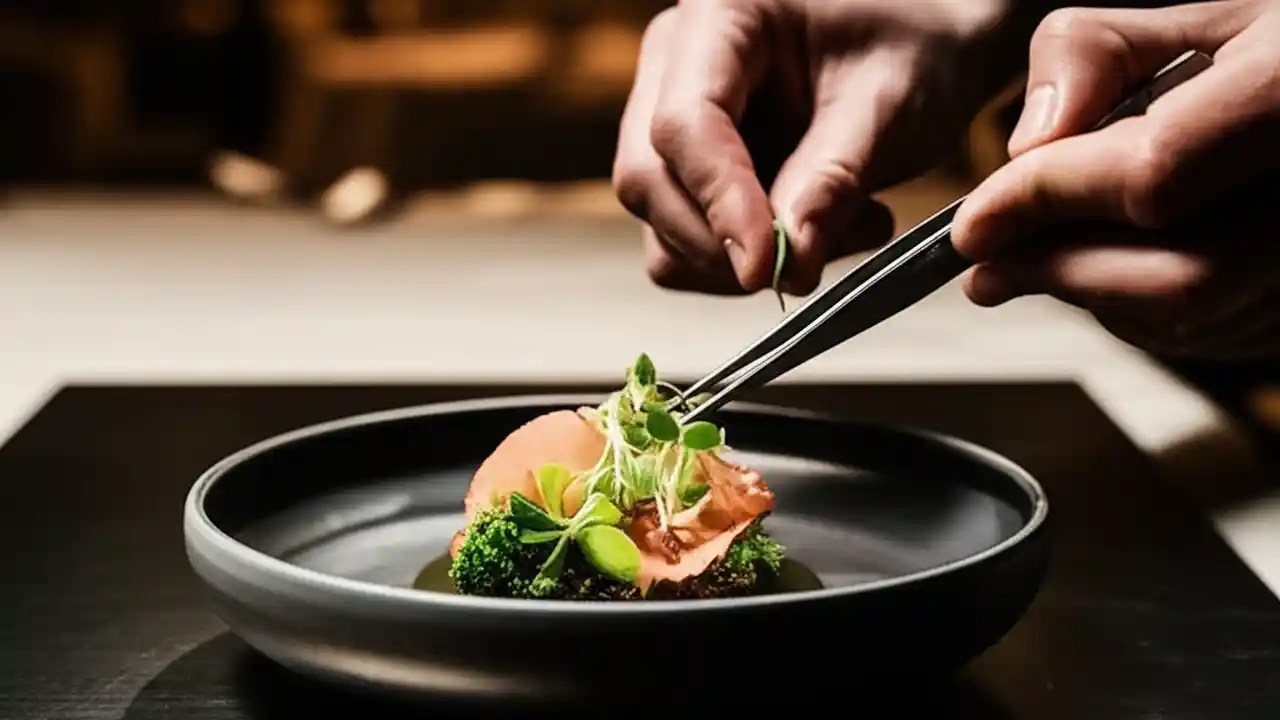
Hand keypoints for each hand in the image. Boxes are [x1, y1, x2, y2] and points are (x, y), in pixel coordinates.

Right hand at [613, 0, 1028, 295]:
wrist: (924, 49)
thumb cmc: (913, 50)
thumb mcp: (892, 104)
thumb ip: (834, 181)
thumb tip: (786, 266)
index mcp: (722, 15)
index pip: (685, 124)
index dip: (720, 203)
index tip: (765, 269)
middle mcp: (674, 62)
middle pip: (649, 178)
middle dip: (724, 242)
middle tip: (819, 257)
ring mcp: (666, 116)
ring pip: (659, 223)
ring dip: (740, 259)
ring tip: (844, 229)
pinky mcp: (681, 169)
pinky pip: (678, 244)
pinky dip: (740, 262)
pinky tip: (813, 232)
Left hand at [954, 0, 1279, 359]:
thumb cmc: (1275, 54)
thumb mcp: (1193, 18)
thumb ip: (1095, 54)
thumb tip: (1027, 144)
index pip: (1151, 172)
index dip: (1046, 200)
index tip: (972, 223)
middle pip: (1175, 274)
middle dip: (1057, 272)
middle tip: (984, 269)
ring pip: (1190, 318)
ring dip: (1092, 296)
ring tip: (1041, 261)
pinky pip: (1214, 335)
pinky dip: (1138, 312)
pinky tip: (1112, 272)